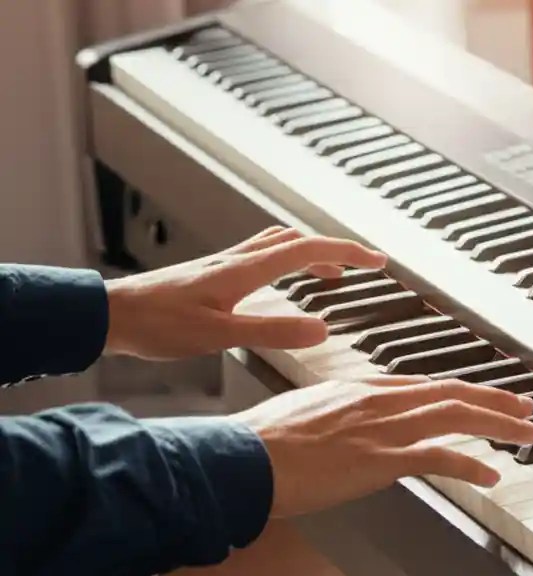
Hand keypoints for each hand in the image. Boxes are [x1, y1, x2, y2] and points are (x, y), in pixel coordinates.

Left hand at [104, 226, 385, 359]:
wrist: (110, 315)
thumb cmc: (158, 325)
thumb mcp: (221, 334)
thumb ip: (273, 330)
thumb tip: (323, 328)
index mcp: (246, 270)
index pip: (310, 250)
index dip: (348, 253)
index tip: (378, 261)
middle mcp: (239, 260)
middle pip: (299, 240)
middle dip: (337, 250)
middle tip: (363, 265)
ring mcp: (225, 264)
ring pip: (280, 245)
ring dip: (312, 254)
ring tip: (333, 274)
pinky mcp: (214, 274)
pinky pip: (263, 256)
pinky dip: (288, 262)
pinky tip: (282, 284)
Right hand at [232, 377, 532, 516]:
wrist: (241, 458)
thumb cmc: (257, 446)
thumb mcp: (298, 417)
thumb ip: (326, 420)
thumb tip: (332, 435)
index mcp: (356, 390)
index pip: (418, 386)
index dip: (453, 393)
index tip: (475, 397)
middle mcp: (377, 400)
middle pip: (450, 392)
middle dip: (492, 399)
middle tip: (524, 406)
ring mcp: (382, 427)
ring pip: (457, 416)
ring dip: (498, 424)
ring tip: (526, 433)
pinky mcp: (383, 458)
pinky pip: (441, 457)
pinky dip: (471, 465)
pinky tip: (491, 476)